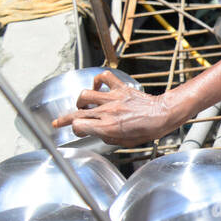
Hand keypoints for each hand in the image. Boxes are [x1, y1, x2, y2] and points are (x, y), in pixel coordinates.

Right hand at [50, 70, 179, 147]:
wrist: (164, 114)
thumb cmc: (148, 130)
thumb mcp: (125, 143)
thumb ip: (107, 138)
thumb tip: (98, 133)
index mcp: (108, 127)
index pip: (78, 126)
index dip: (75, 131)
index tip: (79, 132)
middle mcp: (107, 112)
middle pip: (77, 113)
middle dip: (64, 119)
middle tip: (57, 123)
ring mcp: (113, 98)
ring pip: (85, 94)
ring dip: (80, 101)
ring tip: (83, 105)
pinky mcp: (121, 88)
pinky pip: (104, 78)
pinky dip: (97, 80)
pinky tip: (97, 87)